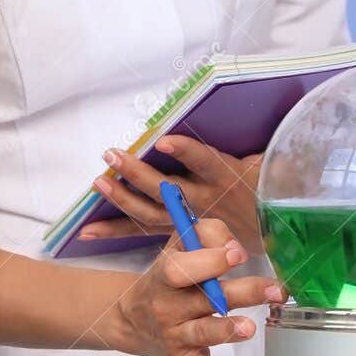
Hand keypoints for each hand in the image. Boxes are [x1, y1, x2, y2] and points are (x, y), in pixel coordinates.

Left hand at [82, 136, 264, 253]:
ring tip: (98, 183)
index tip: (164, 141)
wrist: (269, 236)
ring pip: (150, 212)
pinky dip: (112, 230)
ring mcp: (186, 219)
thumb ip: (250, 146)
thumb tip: (260, 120)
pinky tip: (86, 231)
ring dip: (120, 198)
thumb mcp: (264, 163)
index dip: (186, 152)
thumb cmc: (263, 188)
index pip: (205, 162)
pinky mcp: (174, 232)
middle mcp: (203, 201)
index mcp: (225, 178)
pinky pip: (141, 231)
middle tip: (111, 155)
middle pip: (167, 189)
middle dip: (137, 172)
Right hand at [110, 217, 284, 355]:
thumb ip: (205, 236)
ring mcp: (175, 334)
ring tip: (248, 328)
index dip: (210, 260)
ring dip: (226, 330)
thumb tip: (234, 248)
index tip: (237, 255)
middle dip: (242, 293)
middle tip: (272, 290)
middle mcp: (168, 305)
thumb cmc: (165, 280)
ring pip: (202, 332)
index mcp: (165, 275)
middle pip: (204, 298)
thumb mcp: (177, 248)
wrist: (132, 319)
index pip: (182, 268)